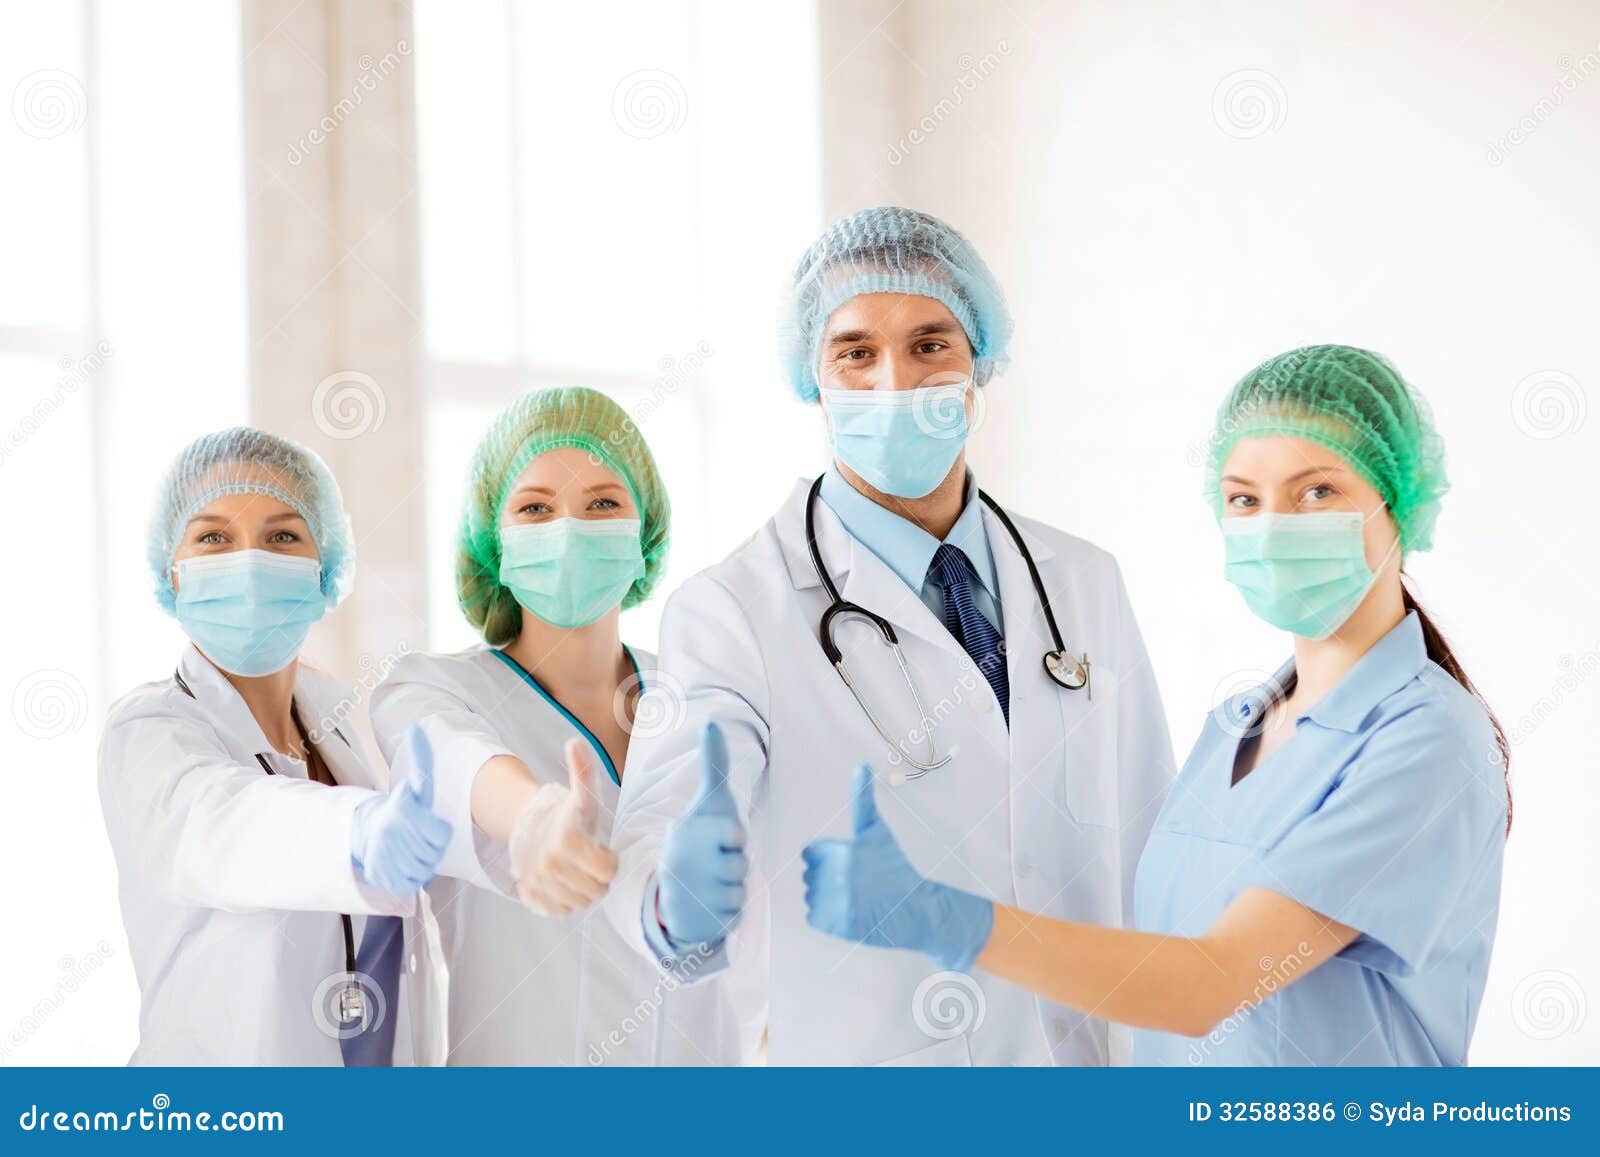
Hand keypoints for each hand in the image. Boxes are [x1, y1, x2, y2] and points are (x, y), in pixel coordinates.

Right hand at [352, 726, 453, 896]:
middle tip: (420, 840)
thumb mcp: (417, 785)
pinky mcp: (378, 875)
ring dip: (423, 864)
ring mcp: (383, 855)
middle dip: (432, 850)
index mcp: (404, 809)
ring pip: (424, 871)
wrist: (367, 830)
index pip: (443, 835)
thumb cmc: (403, 808)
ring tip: (411, 850)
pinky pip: (410, 884)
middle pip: (435, 855)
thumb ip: (422, 760)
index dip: (441, 834)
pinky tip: (403, 863)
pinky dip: (411, 878)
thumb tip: (417, 728)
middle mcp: (391, 832)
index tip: (429, 825)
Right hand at [509, 738, 617, 916]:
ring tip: (578, 870)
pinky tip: (565, 882)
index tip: (602, 849)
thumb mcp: (583, 794)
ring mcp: (538, 882)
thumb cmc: (569, 813)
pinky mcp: (530, 896)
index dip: (610, 862)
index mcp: (567, 840)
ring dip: (583, 890)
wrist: (529, 826)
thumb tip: (575, 741)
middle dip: (598, 878)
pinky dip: (566, 901)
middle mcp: (549, 864)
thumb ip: (583, 770)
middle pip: (596, 891)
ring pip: (579, 904)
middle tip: (591, 860)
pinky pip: (559, 911)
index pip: (608, 871)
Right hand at [655, 722, 747, 947]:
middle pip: (741, 865)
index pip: (734, 833)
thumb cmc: (701, 838)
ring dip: (734, 888)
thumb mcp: (709, 801)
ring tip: (712, 881)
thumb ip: (713, 764)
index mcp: (685, 833)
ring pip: (740, 891)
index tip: (723, 836)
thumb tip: (712, 723)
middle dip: (735, 864)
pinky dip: (729, 911)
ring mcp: (686, 896)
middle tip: (715, 861)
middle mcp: (680, 865)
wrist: (673, 889)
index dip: (734, 836)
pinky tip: (711, 902)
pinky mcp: (694, 924)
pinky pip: (735, 916)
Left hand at [802, 764, 993, 971]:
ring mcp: (837, 902)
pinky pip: (815, 917)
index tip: (850, 864)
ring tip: (857, 899)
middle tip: (858, 884)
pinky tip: (851, 914)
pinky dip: (829, 919)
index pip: (809, 853)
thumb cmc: (895, 866)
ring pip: (812, 897)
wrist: (916, 908)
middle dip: (828, 879)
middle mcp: (836, 875)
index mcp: (841, 850)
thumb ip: (863, 800)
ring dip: (828, 900)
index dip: (827, 858)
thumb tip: (861, 764)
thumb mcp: (877, 831)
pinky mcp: (837, 925)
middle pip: (811, 875)